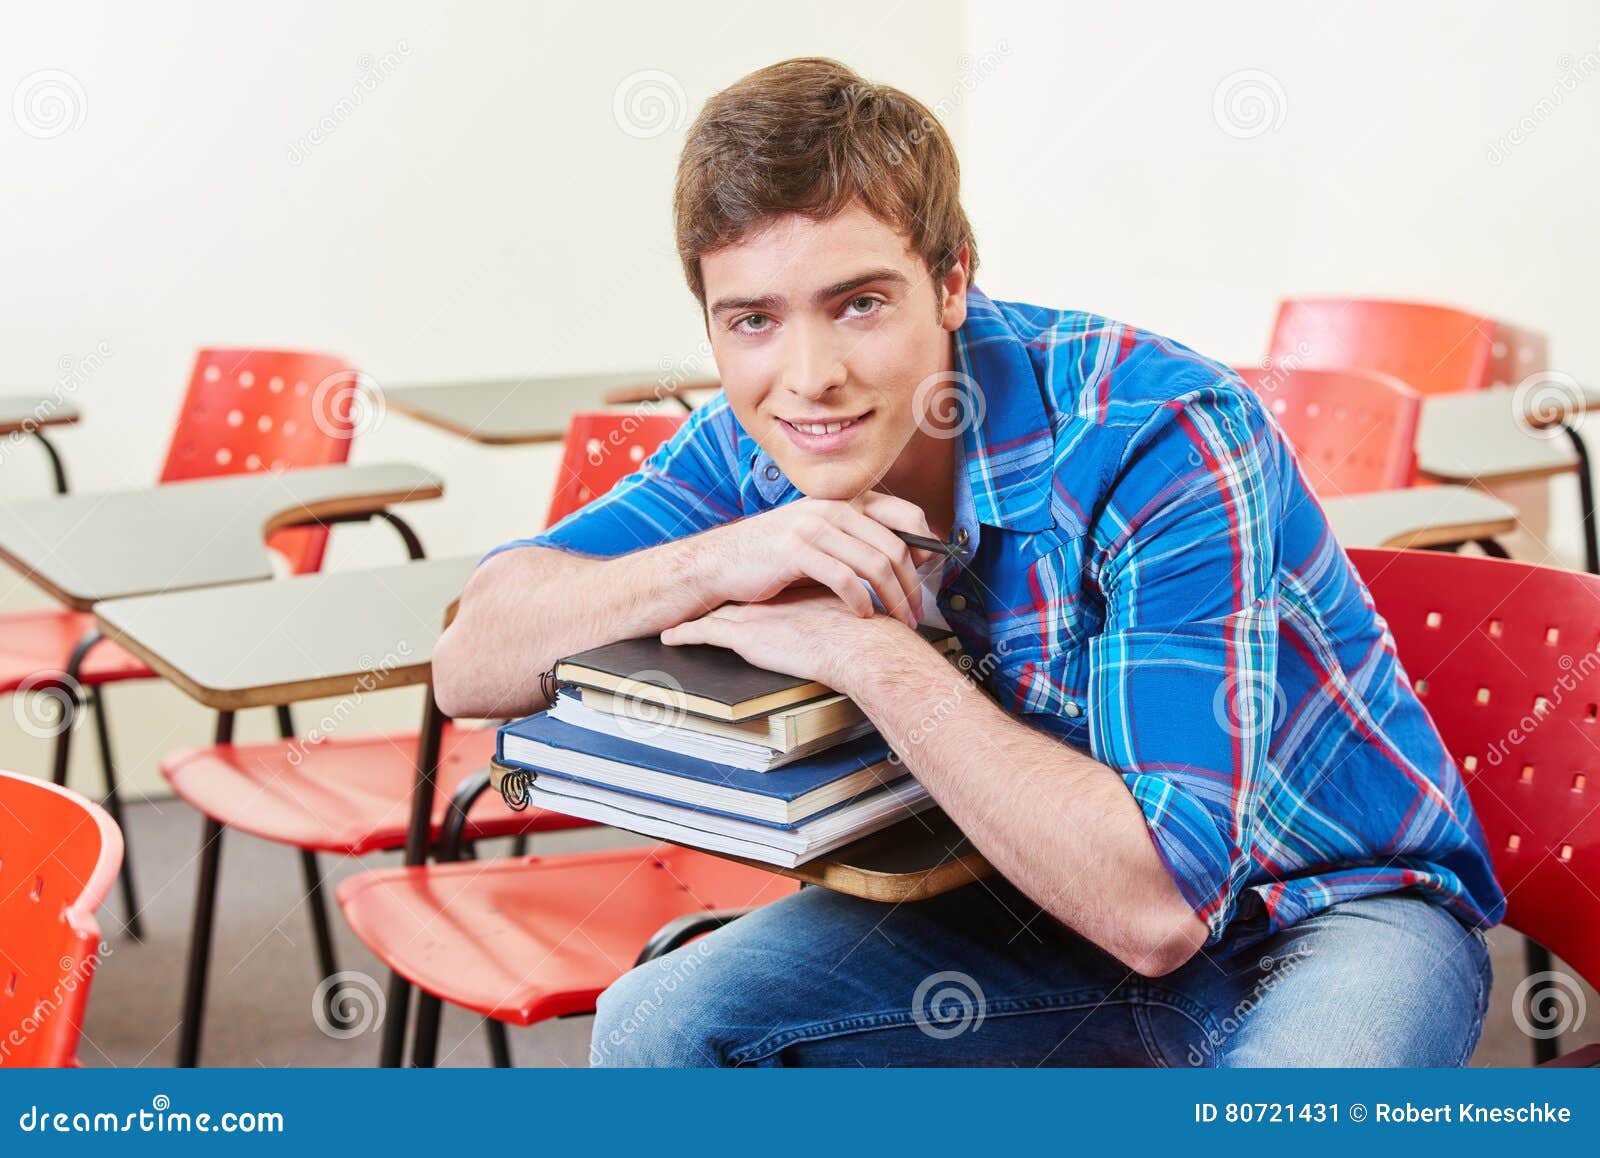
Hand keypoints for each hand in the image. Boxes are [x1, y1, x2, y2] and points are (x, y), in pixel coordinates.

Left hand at [660, 589, 906, 690]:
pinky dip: (685, 634)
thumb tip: (847, 613)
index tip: (731, 582)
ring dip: (691, 611)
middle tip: (691, 592)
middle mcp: (770, 597)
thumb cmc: (865, 635)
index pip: (763, 580)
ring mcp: (755, 615)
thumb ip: (841, 604)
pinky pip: (704, 635)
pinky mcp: (746, 638)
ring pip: (713, 610)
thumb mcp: (851, 610)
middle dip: (711, 592)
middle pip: (732, 592)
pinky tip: (669, 637)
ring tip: (670, 615)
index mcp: (795, 588)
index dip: (746, 580)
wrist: (861, 647)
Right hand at [694, 493, 936, 627]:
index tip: (931, 574)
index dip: (925, 543)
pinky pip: (844, 578)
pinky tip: (863, 615)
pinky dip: (861, 600)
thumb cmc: (771, 558)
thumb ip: (855, 543)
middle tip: (917, 612)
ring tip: (898, 620)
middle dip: (912, 584)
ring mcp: (813, 528)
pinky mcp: (796, 552)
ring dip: (893, 598)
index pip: (904, 513)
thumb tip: (905, 559)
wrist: (719, 563)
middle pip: (895, 545)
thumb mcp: (818, 541)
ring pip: (874, 564)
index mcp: (841, 502)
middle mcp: (831, 508)